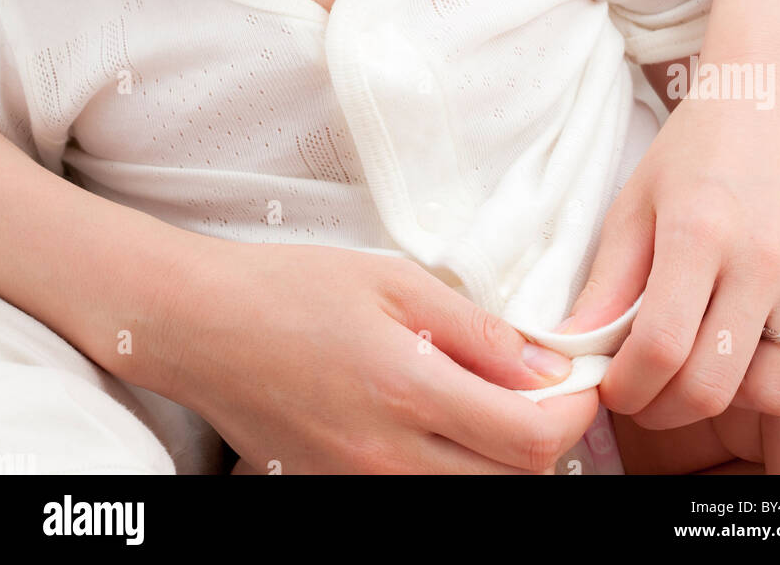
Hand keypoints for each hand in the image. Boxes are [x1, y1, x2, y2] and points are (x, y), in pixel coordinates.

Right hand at [162, 240, 598, 473]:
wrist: (202, 327)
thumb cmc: (291, 289)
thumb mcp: (392, 281)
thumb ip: (476, 329)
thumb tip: (545, 365)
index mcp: (408, 392)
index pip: (531, 438)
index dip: (573, 410)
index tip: (577, 376)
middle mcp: (389, 458)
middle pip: (515, 480)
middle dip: (548, 437)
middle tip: (542, 385)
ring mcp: (363, 486)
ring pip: (475, 498)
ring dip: (505, 458)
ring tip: (495, 400)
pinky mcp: (341, 494)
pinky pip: (425, 497)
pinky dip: (456, 468)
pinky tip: (445, 420)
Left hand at [554, 30, 779, 428]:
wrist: (776, 99)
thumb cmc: (698, 150)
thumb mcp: (637, 203)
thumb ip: (607, 282)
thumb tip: (572, 349)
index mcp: (698, 231)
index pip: (660, 348)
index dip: (628, 388)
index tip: (614, 388)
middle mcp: (763, 257)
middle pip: (714, 386)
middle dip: (666, 407)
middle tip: (648, 391)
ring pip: (771, 391)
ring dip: (731, 393)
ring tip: (706, 360)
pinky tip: (772, 349)